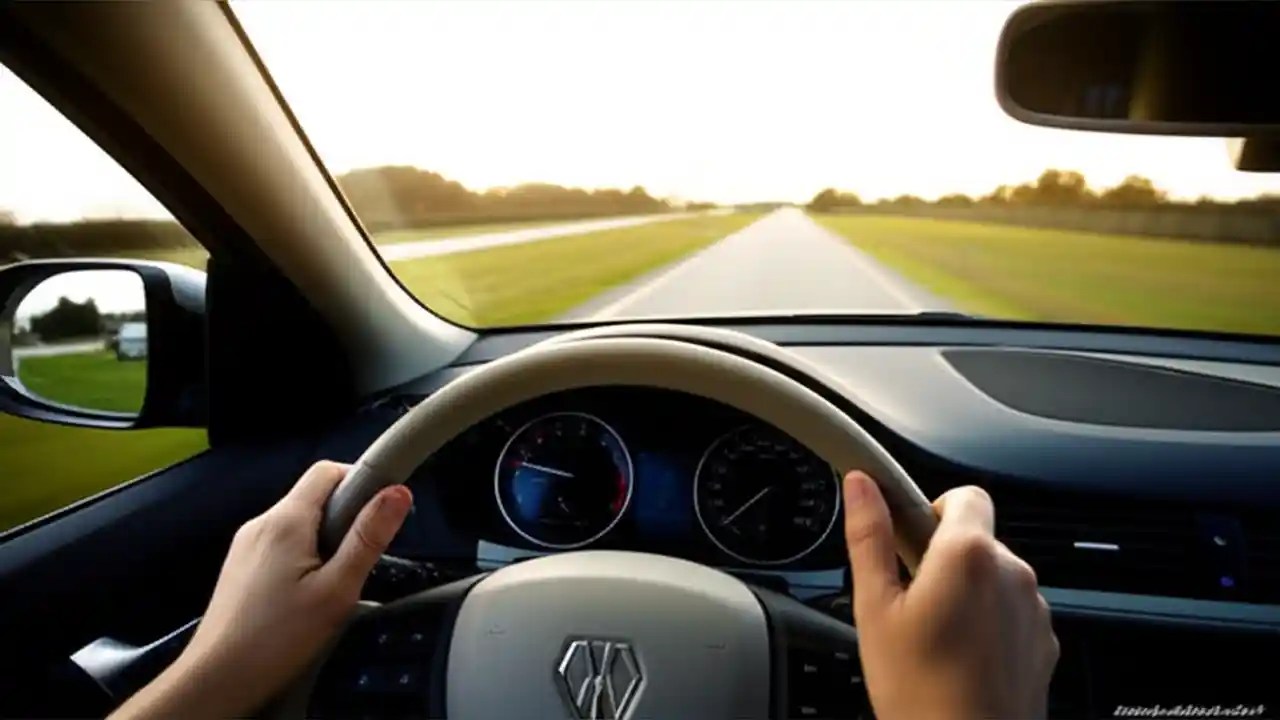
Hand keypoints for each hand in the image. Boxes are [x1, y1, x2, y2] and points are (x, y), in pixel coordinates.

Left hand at [110, 461, 412, 719]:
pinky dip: (303, 559)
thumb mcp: (337, 589)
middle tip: (358, 562)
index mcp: (286, 520)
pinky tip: (306, 597)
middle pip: (315, 498)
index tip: (381, 513)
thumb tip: (398, 493)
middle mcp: (261, 524)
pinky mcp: (241, 567)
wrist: (217, 680)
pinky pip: (282, 546)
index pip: (328, 471)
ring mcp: (247, 545)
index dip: (361, 482)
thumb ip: (368, 538)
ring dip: (324, 544)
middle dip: (345, 521)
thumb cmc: (276, 639)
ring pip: (299, 524)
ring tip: (332, 587)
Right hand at [842, 471, 1057, 719]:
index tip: (909, 540)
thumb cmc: (919, 692)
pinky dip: (989, 623)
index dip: (933, 509)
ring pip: (995, 577)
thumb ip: (869, 537)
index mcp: (969, 555)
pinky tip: (960, 658)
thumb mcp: (875, 610)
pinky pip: (1012, 612)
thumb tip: (862, 486)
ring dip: (968, 592)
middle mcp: (1013, 574)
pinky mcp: (1044, 642)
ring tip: (934, 638)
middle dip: (944, 558)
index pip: (964, 495)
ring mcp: (1034, 610)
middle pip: (978, 538)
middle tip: (910, 601)